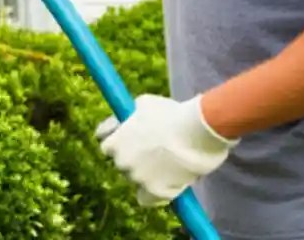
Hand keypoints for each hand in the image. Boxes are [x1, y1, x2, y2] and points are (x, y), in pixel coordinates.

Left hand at [95, 94, 237, 206]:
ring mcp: (138, 178)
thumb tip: (131, 118)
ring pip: (137, 180)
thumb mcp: (143, 105)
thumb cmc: (172, 113)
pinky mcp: (156, 192)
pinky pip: (149, 199)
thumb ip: (131, 117)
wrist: (197, 132)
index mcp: (114, 142)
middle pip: (122, 163)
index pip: (106, 145)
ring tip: (169, 164)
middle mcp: (122, 162)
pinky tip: (167, 186)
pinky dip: (156, 194)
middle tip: (153, 152)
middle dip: (134, 158)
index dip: (119, 141)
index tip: (129, 140)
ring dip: (147, 175)